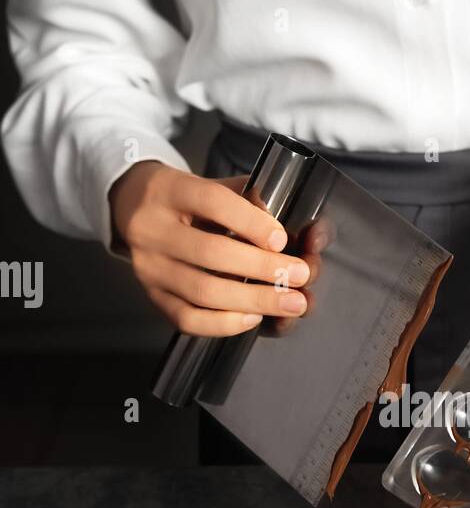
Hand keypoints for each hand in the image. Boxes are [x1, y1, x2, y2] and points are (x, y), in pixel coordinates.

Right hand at [110, 161, 309, 335]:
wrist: (132, 208)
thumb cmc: (185, 199)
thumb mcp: (211, 183)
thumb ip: (247, 197)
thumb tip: (283, 224)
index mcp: (170, 191)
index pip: (212, 202)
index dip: (250, 222)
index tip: (282, 239)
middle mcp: (153, 230)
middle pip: (210, 253)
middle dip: (263, 268)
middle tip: (300, 275)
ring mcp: (150, 268)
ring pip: (203, 291)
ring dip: (254, 300)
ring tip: (291, 303)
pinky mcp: (153, 296)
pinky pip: (187, 319)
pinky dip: (224, 323)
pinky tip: (253, 318)